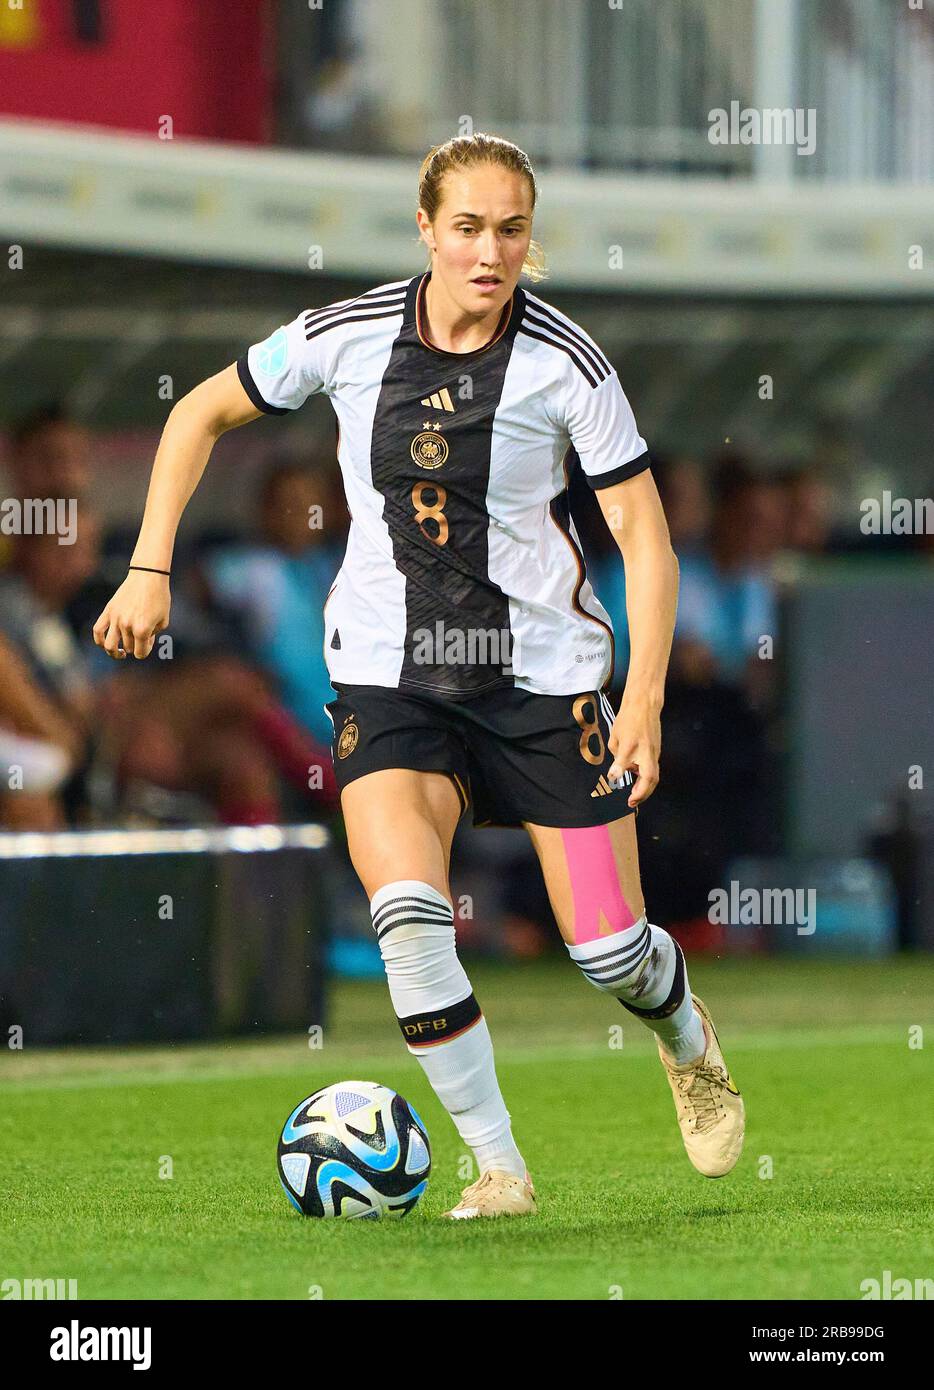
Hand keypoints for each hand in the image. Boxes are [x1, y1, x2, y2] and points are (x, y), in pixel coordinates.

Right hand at [93, 571, 170, 659]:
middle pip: (128, 648)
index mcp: (142, 630)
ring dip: (115, 652)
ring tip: (120, 652)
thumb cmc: (159, 598)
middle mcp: (127, 626)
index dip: (145, 651)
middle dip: (136, 645)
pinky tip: (104, 644)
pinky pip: (97, 630)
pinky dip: (99, 641)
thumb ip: (153, 636)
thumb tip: (142, 644)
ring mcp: (116, 619)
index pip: (141, 653)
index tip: (149, 642)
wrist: (148, 576)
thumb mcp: (163, 620)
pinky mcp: (108, 611)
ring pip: (109, 646)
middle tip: (142, 634)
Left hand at [607, 693, 661, 807]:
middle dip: (643, 794)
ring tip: (633, 793)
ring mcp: (655, 752)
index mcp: (642, 754)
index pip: (645, 780)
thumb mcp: (617, 740)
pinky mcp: (655, 749)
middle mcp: (651, 755)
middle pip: (652, 781)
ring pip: (653, 775)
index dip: (638, 793)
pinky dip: (644, 776)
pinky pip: (651, 767)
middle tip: (631, 802)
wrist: (643, 704)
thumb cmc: (628, 720)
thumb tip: (614, 776)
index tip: (630, 800)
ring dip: (644, 786)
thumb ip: (618, 761)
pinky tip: (634, 776)